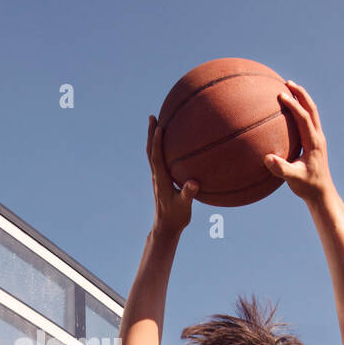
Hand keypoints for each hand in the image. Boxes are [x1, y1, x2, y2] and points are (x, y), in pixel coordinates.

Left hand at [147, 115, 197, 236]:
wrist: (165, 227)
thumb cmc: (175, 217)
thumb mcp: (184, 207)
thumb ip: (188, 194)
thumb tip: (193, 183)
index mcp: (161, 180)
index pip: (156, 158)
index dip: (156, 142)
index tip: (158, 128)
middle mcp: (156, 176)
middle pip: (150, 151)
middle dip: (150, 133)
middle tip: (152, 117)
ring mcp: (157, 178)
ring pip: (152, 154)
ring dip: (152, 138)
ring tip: (157, 123)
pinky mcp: (161, 180)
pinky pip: (158, 160)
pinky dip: (159, 147)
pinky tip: (167, 142)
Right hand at [264, 81, 333, 203]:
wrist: (321, 193)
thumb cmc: (307, 186)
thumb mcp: (294, 179)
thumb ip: (282, 169)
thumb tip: (267, 158)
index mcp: (314, 142)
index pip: (304, 118)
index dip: (294, 105)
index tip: (281, 95)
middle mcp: (318, 137)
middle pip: (312, 108)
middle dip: (300, 94)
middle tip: (287, 83)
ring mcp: (317, 139)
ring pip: (311, 113)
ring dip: (301, 100)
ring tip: (288, 90)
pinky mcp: (314, 143)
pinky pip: (306, 122)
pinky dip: (299, 112)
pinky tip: (286, 113)